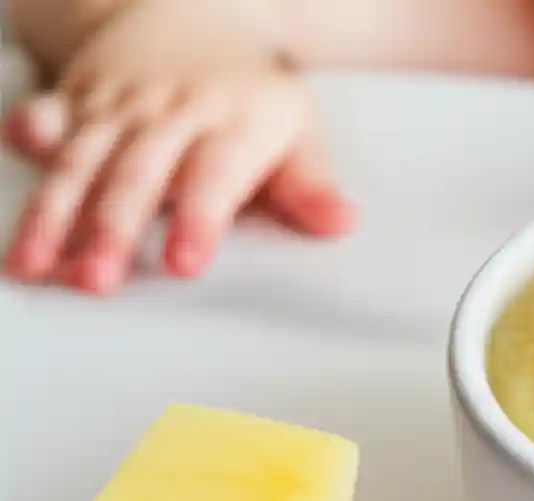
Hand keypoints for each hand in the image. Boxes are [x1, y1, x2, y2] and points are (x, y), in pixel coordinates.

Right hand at [3, 0, 354, 293]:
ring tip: (32, 264)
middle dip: (112, 229)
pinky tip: (18, 152)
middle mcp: (172, 113)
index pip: (215, 178)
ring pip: (83, 159)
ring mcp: (121, 104)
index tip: (184, 265)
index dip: (200, 221)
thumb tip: (341, 222)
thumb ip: (308, 184)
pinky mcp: (80, 96)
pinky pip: (51, 113)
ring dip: (55, 211)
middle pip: (138, 175)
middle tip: (96, 280)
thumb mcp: (294, 131)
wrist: (197, 13)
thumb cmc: (252, 96)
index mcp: (233, 125)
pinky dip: (31, 132)